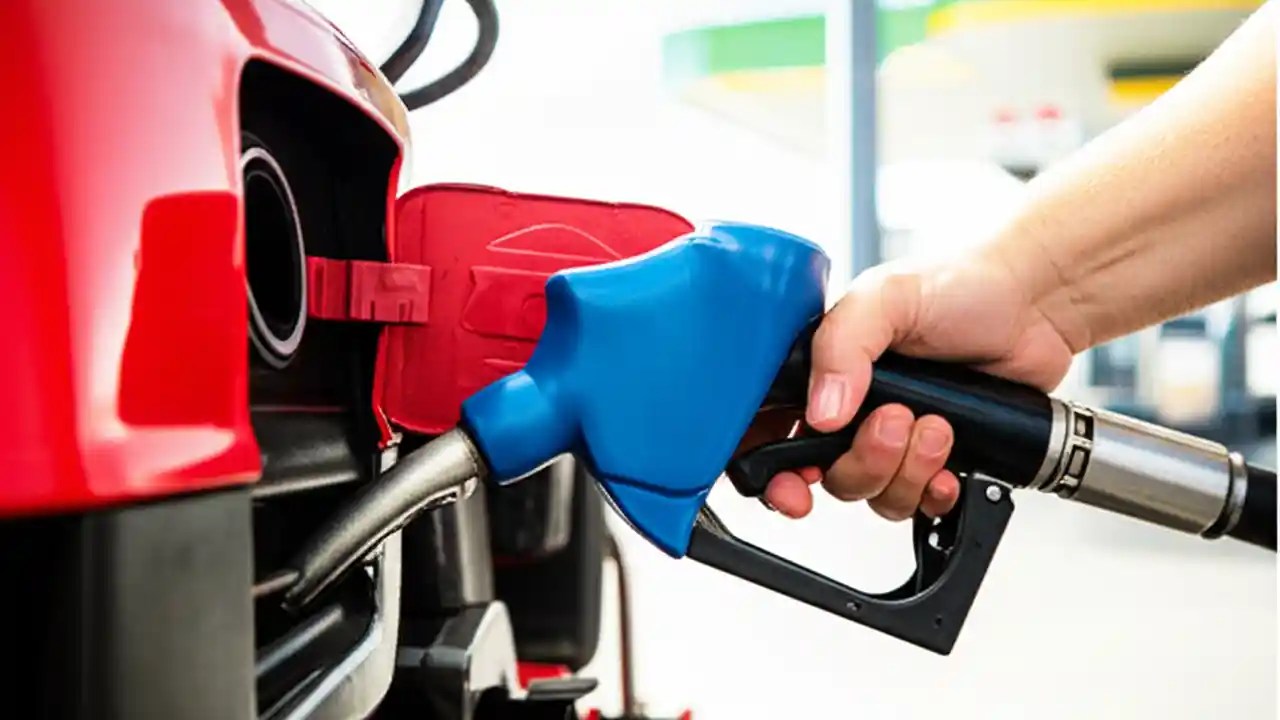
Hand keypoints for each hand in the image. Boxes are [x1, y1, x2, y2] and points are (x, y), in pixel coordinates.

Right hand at [744, 251, 1074, 520]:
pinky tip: (951, 461)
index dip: (771, 466)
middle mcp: (852, 408)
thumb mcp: (885, 297)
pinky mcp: (935, 458)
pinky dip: (934, 490)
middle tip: (893, 423)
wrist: (1034, 304)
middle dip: (862, 461)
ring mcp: (893, 436)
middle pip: (827, 475)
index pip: (770, 428)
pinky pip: (918, 502)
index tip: (792, 483)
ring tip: (937, 424)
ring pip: (873, 494)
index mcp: (823, 369)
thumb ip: (841, 346)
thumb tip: (821, 411)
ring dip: (906, 469)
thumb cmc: (961, 285)